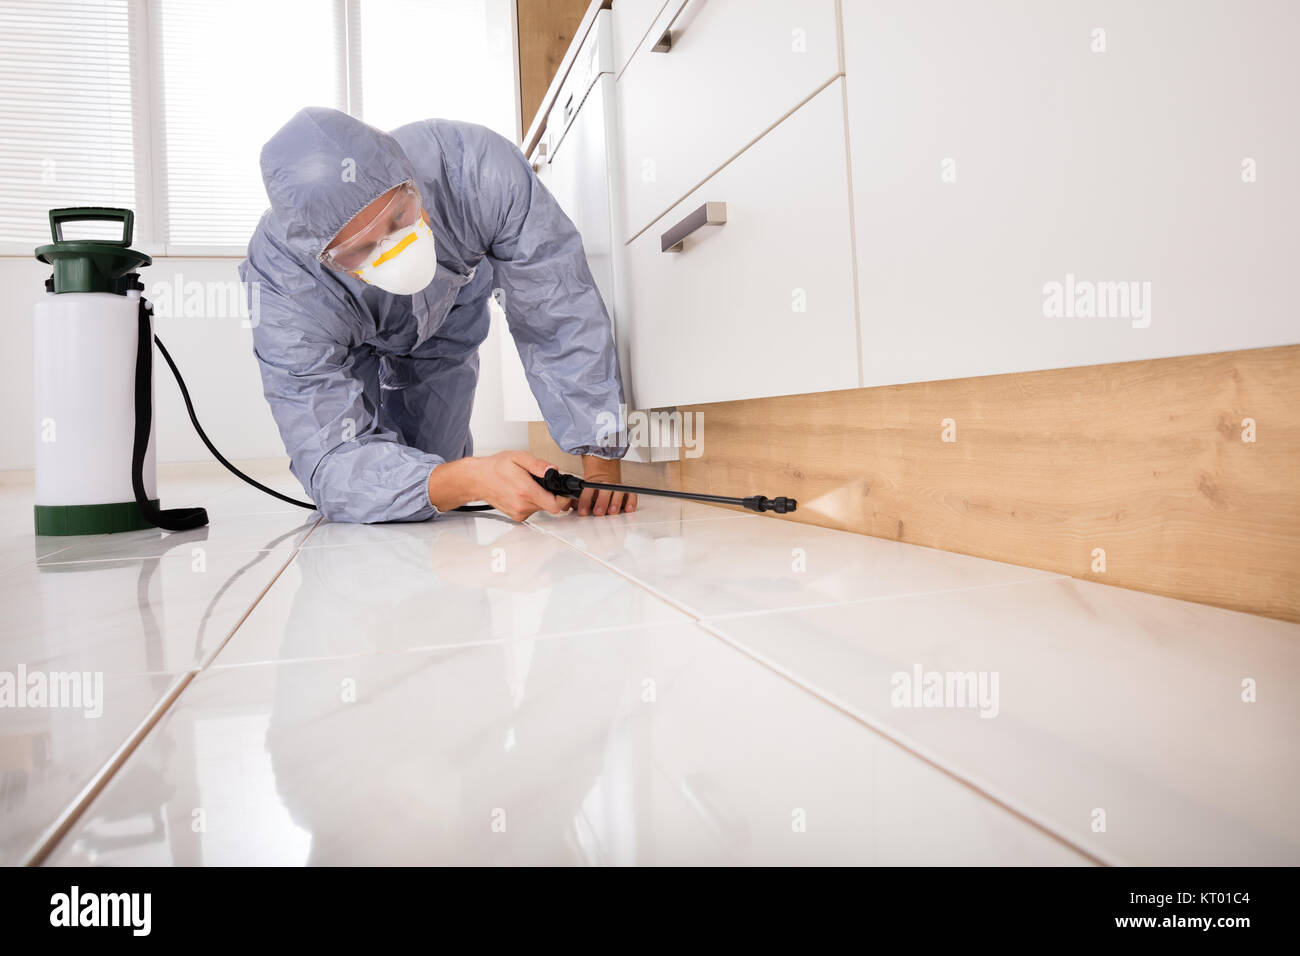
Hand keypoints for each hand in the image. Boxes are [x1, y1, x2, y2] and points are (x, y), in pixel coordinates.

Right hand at [426, 451, 563, 522]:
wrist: (477, 479)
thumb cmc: (496, 467)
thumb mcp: (519, 457)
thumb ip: (538, 464)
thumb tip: (553, 469)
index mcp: (525, 490)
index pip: (555, 504)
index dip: (562, 498)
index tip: (561, 491)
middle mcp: (522, 505)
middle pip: (549, 506)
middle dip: (549, 494)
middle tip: (540, 483)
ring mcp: (518, 512)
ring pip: (541, 508)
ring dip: (539, 498)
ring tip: (527, 485)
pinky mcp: (516, 516)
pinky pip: (532, 511)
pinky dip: (531, 503)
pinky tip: (522, 492)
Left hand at [576, 455, 636, 515]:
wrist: (603, 475)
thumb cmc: (592, 491)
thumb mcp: (581, 493)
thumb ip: (574, 500)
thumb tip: (564, 507)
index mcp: (592, 485)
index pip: (588, 490)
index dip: (584, 501)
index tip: (582, 512)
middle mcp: (605, 485)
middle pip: (604, 490)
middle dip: (601, 502)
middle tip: (598, 512)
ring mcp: (616, 488)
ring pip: (618, 492)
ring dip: (615, 502)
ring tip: (612, 511)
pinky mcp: (627, 492)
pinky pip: (631, 495)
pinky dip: (631, 502)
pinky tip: (628, 509)